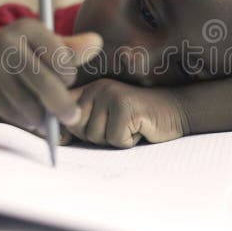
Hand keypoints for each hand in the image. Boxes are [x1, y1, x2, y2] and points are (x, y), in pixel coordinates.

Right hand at [0, 18, 101, 132]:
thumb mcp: (45, 45)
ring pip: (28, 103)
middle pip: (44, 83)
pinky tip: (30, 118)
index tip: (68, 80)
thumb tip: (97, 42)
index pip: (60, 58)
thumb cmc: (22, 55)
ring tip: (49, 120)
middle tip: (72, 117)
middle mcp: (7, 43)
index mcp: (29, 28)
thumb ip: (72, 48)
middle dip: (62, 105)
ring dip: (43, 117)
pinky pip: (13, 113)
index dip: (68, 75)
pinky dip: (26, 120)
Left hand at [62, 78, 189, 147]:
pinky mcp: (125, 106)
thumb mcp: (106, 123)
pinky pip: (115, 139)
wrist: (175, 111)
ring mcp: (111, 94)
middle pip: (78, 129)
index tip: (78, 136)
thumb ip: (81, 127)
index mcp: (88, 90)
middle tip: (120, 127)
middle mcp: (96, 88)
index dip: (68, 131)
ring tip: (131, 126)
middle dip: (98, 138)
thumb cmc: (139, 122)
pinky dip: (128, 142)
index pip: (63, 114)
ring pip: (96, 136)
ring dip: (115, 140)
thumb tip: (56, 139)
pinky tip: (140, 128)